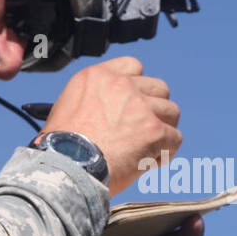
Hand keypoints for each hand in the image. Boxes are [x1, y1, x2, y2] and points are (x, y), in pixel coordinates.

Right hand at [37, 57, 180, 195]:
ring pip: (171, 112)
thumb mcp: (67, 108)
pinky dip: (165, 152)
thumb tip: (109, 111)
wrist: (67, 169)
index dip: (138, 87)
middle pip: (159, 88)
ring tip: (147, 148)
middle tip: (143, 130)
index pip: (133, 66)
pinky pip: (175, 138)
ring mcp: (140, 107)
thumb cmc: (61, 149)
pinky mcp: (154, 130)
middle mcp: (121, 85)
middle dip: (155, 109)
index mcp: (98, 77)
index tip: (135, 103)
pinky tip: (148, 162)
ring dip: (163, 130)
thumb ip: (94, 100)